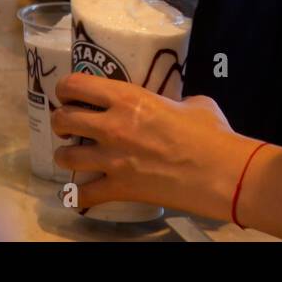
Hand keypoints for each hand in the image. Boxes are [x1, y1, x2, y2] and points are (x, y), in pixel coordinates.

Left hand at [51, 72, 255, 219]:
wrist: (220, 172)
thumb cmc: (210, 133)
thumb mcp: (192, 103)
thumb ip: (175, 101)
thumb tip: (177, 106)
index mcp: (127, 98)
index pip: (75, 85)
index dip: (66, 89)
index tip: (70, 94)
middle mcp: (111, 126)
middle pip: (63, 119)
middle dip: (62, 122)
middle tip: (71, 125)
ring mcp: (112, 159)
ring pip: (65, 157)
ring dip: (66, 155)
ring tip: (75, 156)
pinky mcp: (120, 188)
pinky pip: (83, 195)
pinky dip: (80, 196)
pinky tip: (83, 193)